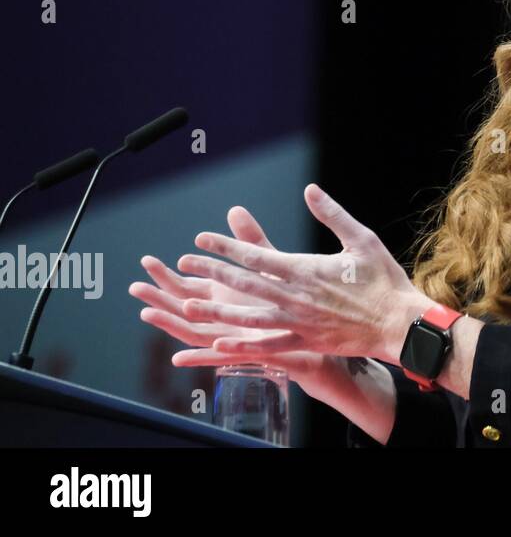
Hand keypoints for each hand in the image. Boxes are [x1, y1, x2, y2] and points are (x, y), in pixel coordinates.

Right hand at [130, 205, 284, 349]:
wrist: (316, 328)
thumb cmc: (290, 295)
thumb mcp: (267, 262)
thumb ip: (249, 240)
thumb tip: (234, 209)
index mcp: (222, 294)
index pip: (186, 285)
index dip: (166, 275)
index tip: (146, 261)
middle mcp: (221, 315)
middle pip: (181, 308)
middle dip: (158, 297)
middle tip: (135, 286)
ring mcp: (230, 334)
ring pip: (193, 331)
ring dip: (170, 324)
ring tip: (148, 313)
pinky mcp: (247, 351)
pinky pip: (218, 357)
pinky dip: (198, 357)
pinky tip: (178, 358)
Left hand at [173, 184, 436, 364]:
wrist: (398, 323)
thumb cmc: (383, 279)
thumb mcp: (361, 239)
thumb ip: (333, 214)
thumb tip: (310, 190)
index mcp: (305, 269)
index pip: (255, 255)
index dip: (225, 246)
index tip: (202, 238)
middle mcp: (295, 297)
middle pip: (244, 283)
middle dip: (211, 272)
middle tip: (183, 263)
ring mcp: (298, 323)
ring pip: (247, 316)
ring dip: (215, 309)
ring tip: (187, 303)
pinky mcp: (306, 343)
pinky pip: (266, 345)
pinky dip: (241, 345)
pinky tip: (218, 344)